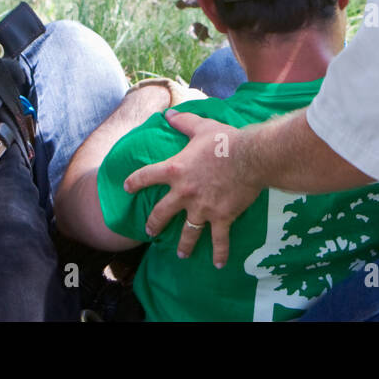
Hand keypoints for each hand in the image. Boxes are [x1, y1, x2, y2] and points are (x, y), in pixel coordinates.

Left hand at [122, 110, 261, 266]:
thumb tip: (168, 114)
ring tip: (181, 253)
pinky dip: (220, 253)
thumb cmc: (225, 140)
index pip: (147, 176)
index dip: (134, 182)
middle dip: (154, 224)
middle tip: (149, 231)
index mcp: (176, 170)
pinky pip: (219, 240)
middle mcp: (185, 193)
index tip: (127, 188)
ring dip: (183, 244)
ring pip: (188, 232)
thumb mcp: (201, 127)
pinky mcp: (221, 218)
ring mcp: (202, 209)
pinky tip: (219, 264)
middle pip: (161, 213)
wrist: (251, 157)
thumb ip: (183, 121)